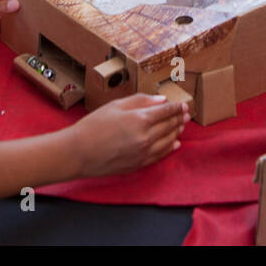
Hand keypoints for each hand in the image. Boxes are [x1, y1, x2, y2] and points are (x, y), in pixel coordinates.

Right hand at [70, 93, 187, 177]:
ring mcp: (144, 153)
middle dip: (180, 118)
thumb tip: (161, 100)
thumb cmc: (93, 126)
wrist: (79, 153)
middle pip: (169, 126)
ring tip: (182, 126)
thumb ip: (140, 101)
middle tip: (187, 113)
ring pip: (168, 141)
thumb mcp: (116, 106)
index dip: (177, 107)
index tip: (183, 104)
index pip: (166, 111)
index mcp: (140, 119)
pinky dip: (170, 148)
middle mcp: (146, 137)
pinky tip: (175, 143)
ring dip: (177, 132)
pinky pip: (160, 155)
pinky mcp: (139, 164)